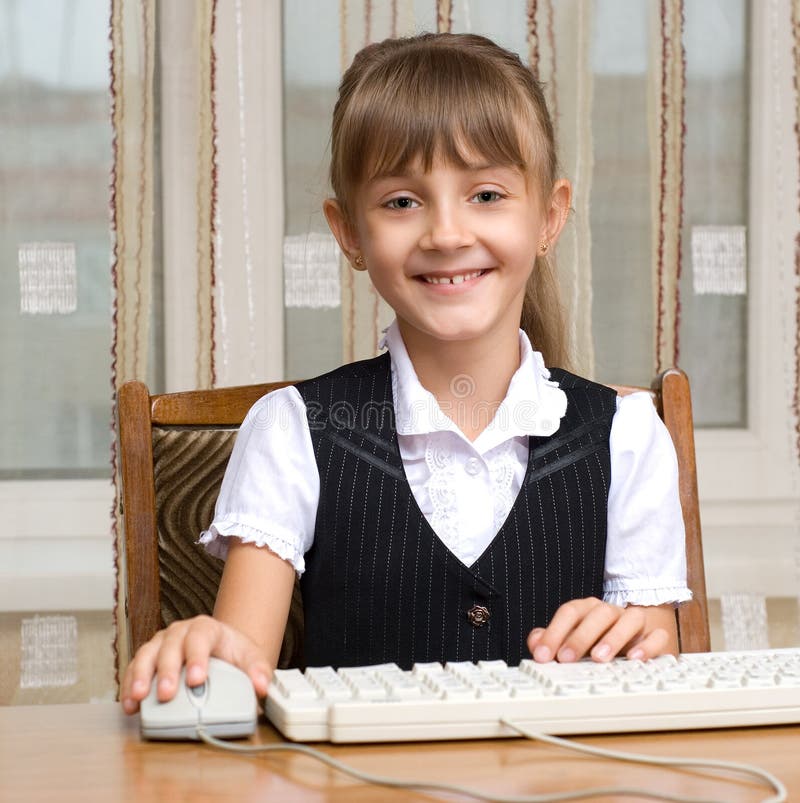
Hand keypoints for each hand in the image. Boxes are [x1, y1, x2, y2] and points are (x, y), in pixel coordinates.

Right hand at [120, 615, 272, 714]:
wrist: (220, 652)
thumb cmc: (233, 654)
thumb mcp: (251, 658)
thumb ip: (258, 671)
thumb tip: (262, 686)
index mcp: (207, 629)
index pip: (200, 636)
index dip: (197, 657)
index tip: (197, 679)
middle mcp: (180, 632)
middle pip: (170, 646)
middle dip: (167, 671)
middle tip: (167, 694)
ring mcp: (161, 644)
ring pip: (146, 654)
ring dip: (141, 676)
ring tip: (139, 698)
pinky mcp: (148, 659)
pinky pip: (133, 669)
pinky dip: (129, 685)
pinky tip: (130, 704)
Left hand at [526, 597, 677, 663]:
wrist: (638, 633)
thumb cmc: (599, 638)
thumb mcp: (573, 639)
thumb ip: (552, 639)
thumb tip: (536, 642)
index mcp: (588, 609)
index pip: (569, 612)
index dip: (554, 632)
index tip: (543, 655)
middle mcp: (611, 612)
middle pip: (597, 614)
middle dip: (580, 636)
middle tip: (566, 658)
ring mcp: (635, 622)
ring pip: (628, 619)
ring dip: (613, 637)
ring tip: (599, 658)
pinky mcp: (656, 636)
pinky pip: (657, 636)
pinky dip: (648, 646)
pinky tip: (635, 659)